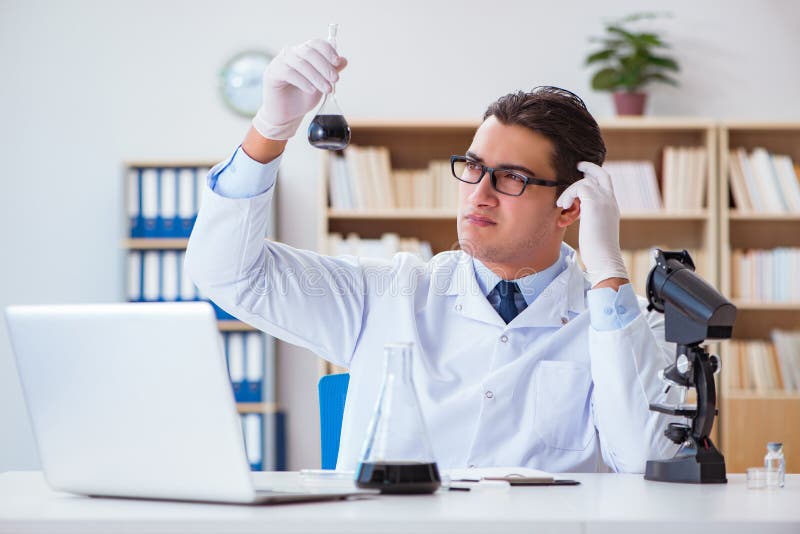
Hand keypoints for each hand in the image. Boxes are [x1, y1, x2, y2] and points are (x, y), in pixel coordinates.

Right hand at [252, 39, 347, 140]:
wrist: (287, 114)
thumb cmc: (303, 97)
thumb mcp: (321, 84)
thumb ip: (331, 72)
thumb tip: (344, 60)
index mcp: (303, 53)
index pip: (316, 44)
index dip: (328, 51)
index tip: (337, 62)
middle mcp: (291, 53)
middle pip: (309, 52)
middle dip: (324, 66)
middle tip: (335, 79)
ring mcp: (280, 62)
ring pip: (300, 63)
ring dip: (316, 76)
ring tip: (327, 89)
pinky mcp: (272, 73)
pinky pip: (288, 72)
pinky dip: (303, 81)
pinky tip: (311, 90)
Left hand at [556, 162, 628, 286]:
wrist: (605, 259)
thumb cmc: (598, 251)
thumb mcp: (594, 229)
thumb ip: (590, 217)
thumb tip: (578, 212)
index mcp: (612, 207)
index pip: (606, 185)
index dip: (594, 177)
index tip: (582, 175)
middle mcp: (611, 201)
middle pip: (602, 174)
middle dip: (589, 167)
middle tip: (577, 165)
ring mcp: (605, 201)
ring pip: (586, 181)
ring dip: (570, 190)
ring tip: (563, 204)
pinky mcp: (595, 204)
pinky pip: (579, 188)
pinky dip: (569, 194)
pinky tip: (563, 205)